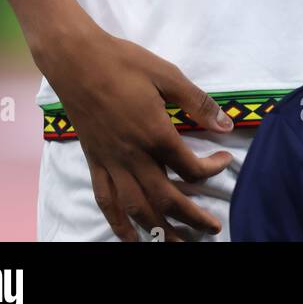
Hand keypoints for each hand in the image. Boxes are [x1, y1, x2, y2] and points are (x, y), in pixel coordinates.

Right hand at [35, 22, 235, 241]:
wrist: (77, 60)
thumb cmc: (123, 63)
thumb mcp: (167, 74)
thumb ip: (197, 102)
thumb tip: (226, 125)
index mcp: (155, 134)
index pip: (190, 167)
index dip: (212, 170)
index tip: (225, 162)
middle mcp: (134, 156)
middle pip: (166, 199)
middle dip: (192, 218)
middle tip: (212, 228)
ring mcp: (112, 162)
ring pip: (137, 208)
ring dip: (159, 230)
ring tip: (178, 243)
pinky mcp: (95, 162)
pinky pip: (106, 201)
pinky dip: (119, 224)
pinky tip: (131, 238)